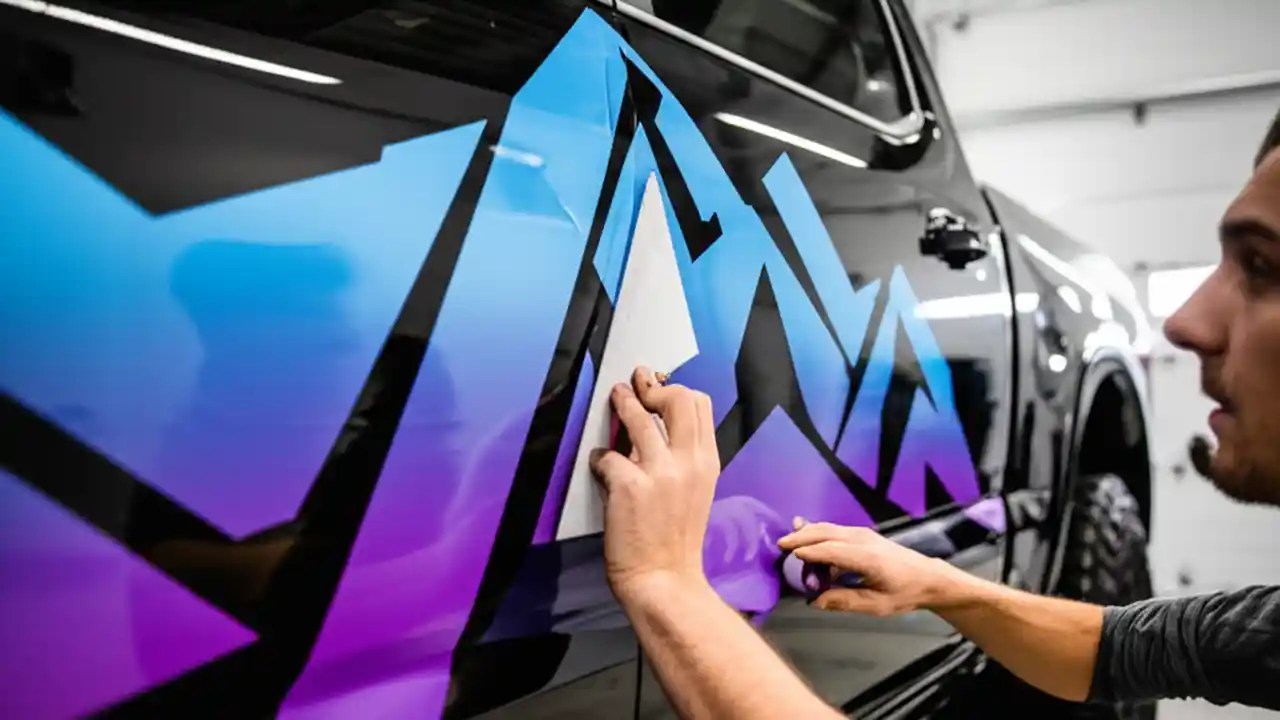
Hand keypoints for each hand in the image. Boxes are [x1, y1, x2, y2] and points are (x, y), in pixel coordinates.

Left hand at [590, 366, 719, 600]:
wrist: (664, 580)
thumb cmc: (676, 540)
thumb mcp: (697, 492)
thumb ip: (683, 460)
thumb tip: (656, 434)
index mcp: (707, 463)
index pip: (699, 405)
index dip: (676, 391)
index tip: (658, 391)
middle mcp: (688, 462)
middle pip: (676, 399)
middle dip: (652, 387)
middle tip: (636, 387)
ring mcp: (658, 472)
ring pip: (639, 417)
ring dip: (622, 403)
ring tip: (615, 396)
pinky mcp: (628, 486)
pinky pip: (607, 456)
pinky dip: (599, 458)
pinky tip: (598, 466)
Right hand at [777, 523, 970, 615]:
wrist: (928, 577)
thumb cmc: (904, 593)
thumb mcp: (876, 605)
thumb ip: (844, 601)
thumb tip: (815, 601)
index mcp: (867, 558)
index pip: (832, 550)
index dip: (810, 552)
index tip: (789, 554)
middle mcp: (863, 540)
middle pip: (826, 533)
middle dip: (802, 537)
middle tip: (780, 545)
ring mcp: (863, 534)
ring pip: (828, 528)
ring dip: (807, 533)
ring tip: (788, 540)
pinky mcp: (862, 534)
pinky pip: (834, 530)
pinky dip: (817, 532)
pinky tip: (804, 530)